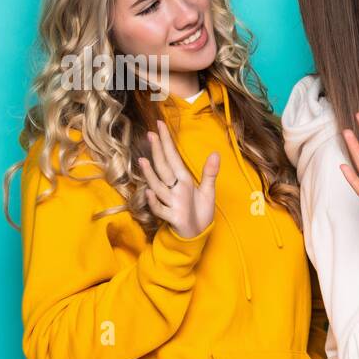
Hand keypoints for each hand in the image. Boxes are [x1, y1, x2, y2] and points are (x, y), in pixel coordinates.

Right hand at [138, 119, 218, 238]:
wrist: (198, 233)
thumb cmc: (200, 211)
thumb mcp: (207, 190)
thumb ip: (209, 172)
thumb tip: (215, 153)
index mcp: (182, 180)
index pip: (173, 157)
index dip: (166, 142)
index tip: (160, 125)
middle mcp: (174, 189)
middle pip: (164, 167)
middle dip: (158, 152)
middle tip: (151, 134)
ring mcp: (172, 202)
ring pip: (158, 187)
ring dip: (151, 175)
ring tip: (143, 160)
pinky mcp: (173, 217)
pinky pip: (161, 209)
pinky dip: (155, 202)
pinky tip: (150, 193)